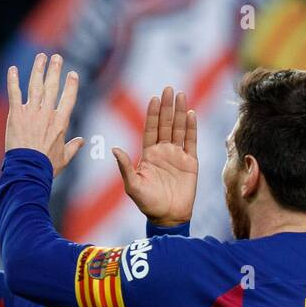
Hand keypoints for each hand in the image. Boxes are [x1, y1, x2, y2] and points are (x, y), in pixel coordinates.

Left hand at [5, 53, 83, 175]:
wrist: (29, 169)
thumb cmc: (47, 167)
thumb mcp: (64, 158)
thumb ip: (73, 147)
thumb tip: (82, 142)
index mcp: (61, 123)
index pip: (68, 98)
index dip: (71, 85)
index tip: (72, 74)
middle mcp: (47, 114)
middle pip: (52, 87)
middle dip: (55, 70)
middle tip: (56, 58)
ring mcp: (32, 112)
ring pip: (36, 85)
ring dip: (38, 69)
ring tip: (41, 57)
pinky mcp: (16, 114)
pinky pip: (15, 93)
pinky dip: (13, 80)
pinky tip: (12, 69)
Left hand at [113, 86, 197, 226]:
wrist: (168, 217)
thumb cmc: (148, 203)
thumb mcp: (133, 186)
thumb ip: (125, 167)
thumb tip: (114, 149)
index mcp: (148, 155)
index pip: (150, 129)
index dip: (152, 114)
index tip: (154, 98)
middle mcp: (163, 152)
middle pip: (165, 124)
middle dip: (167, 107)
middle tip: (169, 88)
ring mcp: (177, 156)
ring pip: (179, 129)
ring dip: (180, 112)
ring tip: (181, 95)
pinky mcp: (190, 162)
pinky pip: (191, 141)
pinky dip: (191, 128)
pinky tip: (191, 113)